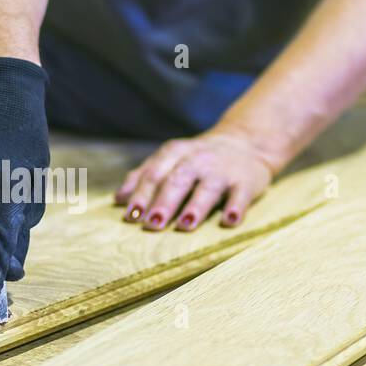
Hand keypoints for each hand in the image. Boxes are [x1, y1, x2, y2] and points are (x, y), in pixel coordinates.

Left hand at [114, 125, 275, 230]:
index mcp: (175, 154)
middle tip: (152, 224)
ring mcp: (222, 171)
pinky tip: (229, 220)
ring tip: (185, 225)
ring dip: (196, 206)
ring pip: (208, 188)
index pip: (154, 174)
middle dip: (164, 202)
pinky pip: (241, 195)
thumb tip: (118, 199)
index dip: (142, 194)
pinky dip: (236, 207)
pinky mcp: (246, 182)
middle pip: (178, 180)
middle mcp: (197, 160)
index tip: (131, 216)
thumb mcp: (170, 159)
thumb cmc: (198, 158)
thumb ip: (144, 176)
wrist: (246, 141)